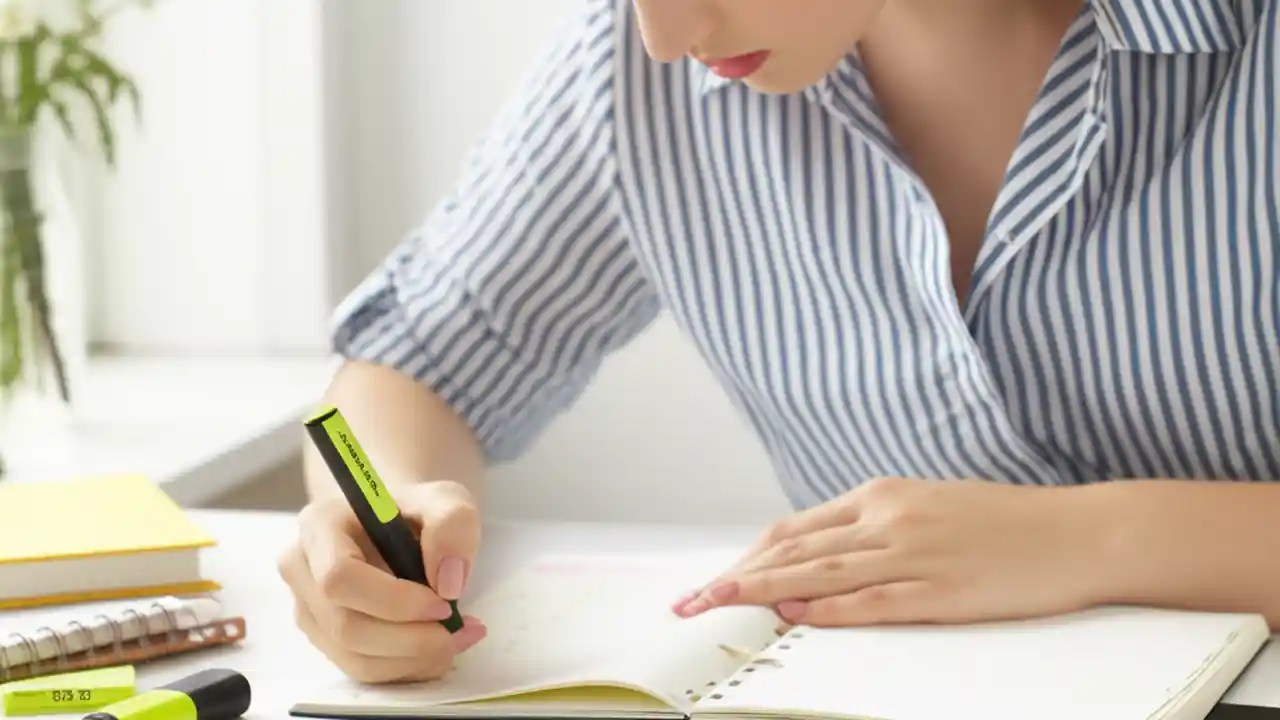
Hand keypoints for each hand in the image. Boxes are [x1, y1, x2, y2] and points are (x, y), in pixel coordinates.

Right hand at [278, 480, 487, 682]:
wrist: (400, 528)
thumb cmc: (416, 512)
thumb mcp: (446, 500)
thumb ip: (452, 525)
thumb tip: (448, 582)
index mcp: (320, 525)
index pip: (340, 577)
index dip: (394, 601)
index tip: (443, 604)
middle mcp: (301, 569)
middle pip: (346, 626)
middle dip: (411, 639)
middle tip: (461, 630)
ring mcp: (308, 608)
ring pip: (355, 657)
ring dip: (414, 659)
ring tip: (458, 638)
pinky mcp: (325, 638)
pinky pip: (363, 669)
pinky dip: (407, 667)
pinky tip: (439, 648)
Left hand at [672, 477, 1101, 626]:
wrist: (1079, 532)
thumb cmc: (1006, 522)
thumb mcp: (929, 507)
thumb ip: (876, 526)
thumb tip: (825, 555)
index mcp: (882, 494)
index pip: (795, 529)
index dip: (749, 556)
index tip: (716, 579)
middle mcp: (888, 517)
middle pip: (794, 550)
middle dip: (737, 576)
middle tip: (693, 600)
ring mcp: (914, 552)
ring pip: (819, 574)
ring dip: (761, 592)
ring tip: (718, 608)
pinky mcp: (941, 589)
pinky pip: (870, 601)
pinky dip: (824, 611)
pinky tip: (792, 618)